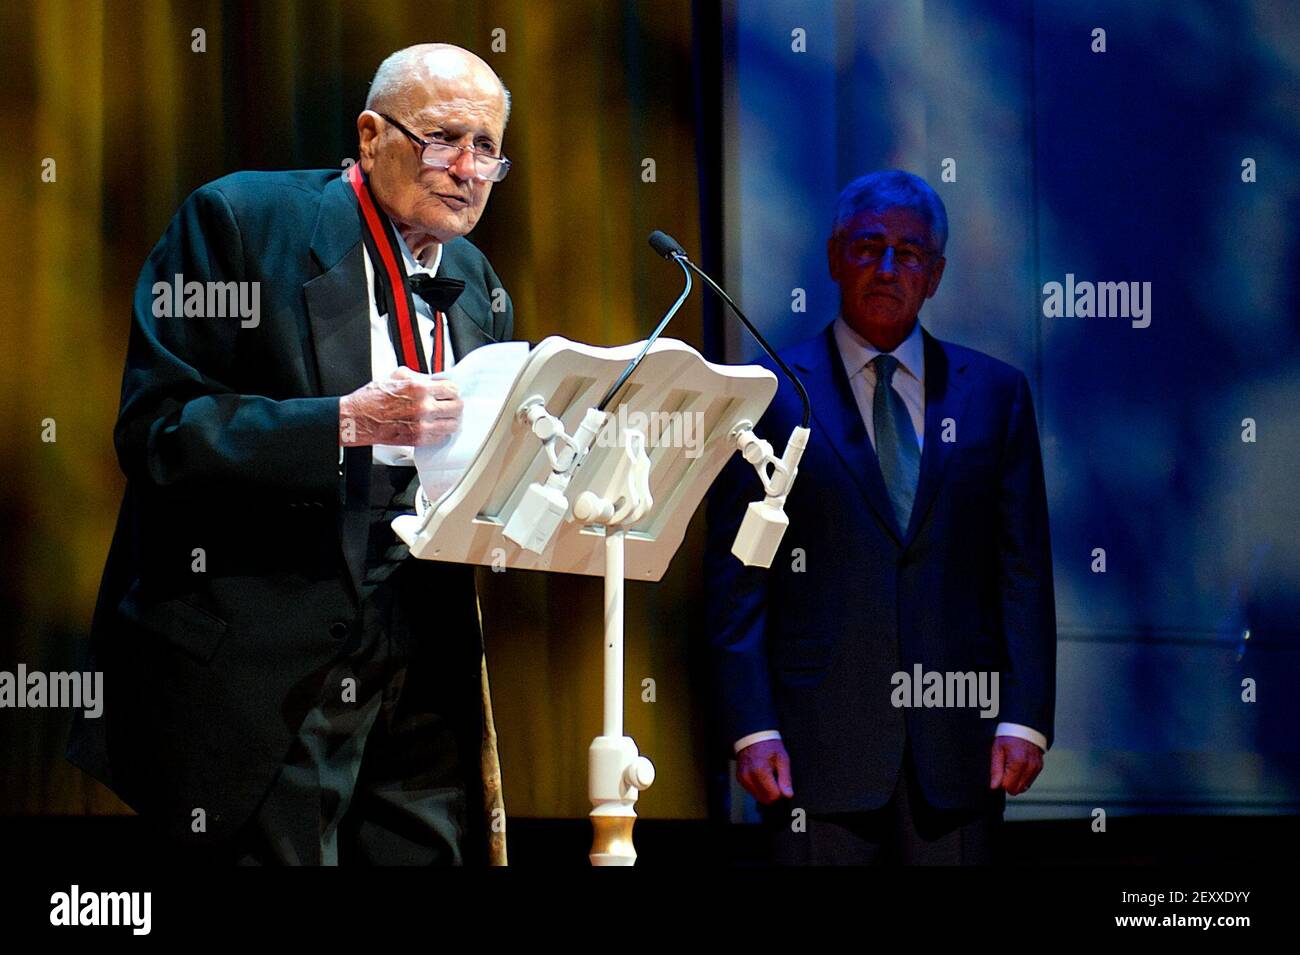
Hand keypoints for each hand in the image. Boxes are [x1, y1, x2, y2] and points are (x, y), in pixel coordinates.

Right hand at [339, 366, 461, 446]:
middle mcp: (423, 408)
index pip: (452, 389)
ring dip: (451, 419)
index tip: (450, 391)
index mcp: (419, 388)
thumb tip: (434, 380)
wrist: (357, 418)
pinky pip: (441, 437)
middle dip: (455, 404)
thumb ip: (419, 377)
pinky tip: (433, 426)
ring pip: (453, 425)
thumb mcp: (396, 376)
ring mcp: (422, 426)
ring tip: (444, 416)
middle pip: (457, 407)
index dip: (452, 389)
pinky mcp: (418, 440)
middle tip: (450, 404)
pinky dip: (440, 432)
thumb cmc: (372, 398)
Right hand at [736, 739, 794, 804]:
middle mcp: (749, 777)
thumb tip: (788, 795)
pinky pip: (752, 792)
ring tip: (768, 776)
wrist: (752, 736)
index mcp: (761, 771)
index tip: (782, 782)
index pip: (774, 796)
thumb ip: (786, 779)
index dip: (781, 792)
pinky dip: (759, 788)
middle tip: (777, 779)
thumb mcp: (782, 759)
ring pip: (758, 798)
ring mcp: (743, 779)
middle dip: (773, 793)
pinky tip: (761, 777)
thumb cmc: (769, 746)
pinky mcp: (740, 779)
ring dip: (766, 792)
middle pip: (766, 799)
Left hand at [989, 735, 1043, 794]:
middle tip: (1004, 768)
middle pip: (1017, 790)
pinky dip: (1022, 777)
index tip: (999, 771)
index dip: (1000, 781)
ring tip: (1011, 765)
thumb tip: (994, 786)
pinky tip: (1018, 765)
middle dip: (1008, 783)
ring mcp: (1036, 767)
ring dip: (1016, 780)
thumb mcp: (997, 750)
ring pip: (1024, 787)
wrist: (1024, 725)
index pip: (1008, 786)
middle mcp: (1030, 767)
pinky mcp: (1039, 767)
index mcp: (1018, 762)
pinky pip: (1029, 781)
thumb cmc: (1008, 735)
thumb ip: (995, 770)